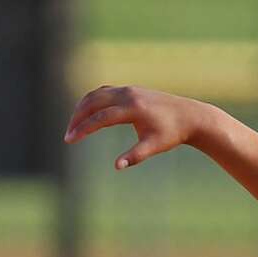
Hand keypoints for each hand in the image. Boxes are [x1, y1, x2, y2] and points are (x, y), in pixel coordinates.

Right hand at [63, 86, 216, 169]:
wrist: (189, 116)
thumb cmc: (172, 134)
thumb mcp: (154, 146)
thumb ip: (135, 155)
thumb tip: (117, 166)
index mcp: (133, 108)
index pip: (100, 117)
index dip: (83, 129)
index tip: (70, 140)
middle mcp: (128, 94)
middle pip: (93, 102)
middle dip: (77, 118)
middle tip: (68, 136)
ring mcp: (128, 89)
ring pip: (96, 94)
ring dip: (82, 108)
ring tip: (74, 127)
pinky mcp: (129, 90)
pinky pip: (103, 92)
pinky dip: (91, 101)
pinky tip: (87, 114)